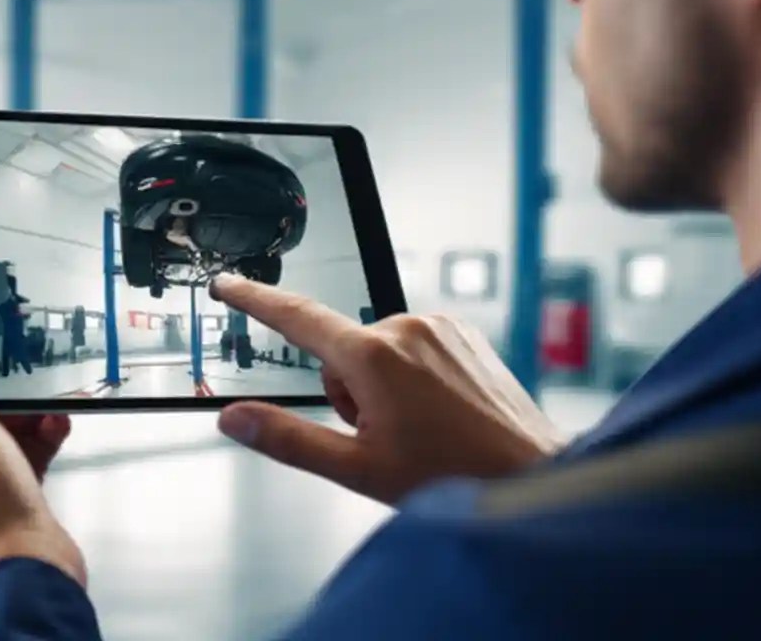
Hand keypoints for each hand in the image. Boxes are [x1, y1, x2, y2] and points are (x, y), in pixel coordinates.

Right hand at [210, 274, 567, 505]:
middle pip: (340, 350)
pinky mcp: (464, 332)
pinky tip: (439, 411)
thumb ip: (288, 439)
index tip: (229, 284)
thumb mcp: (357, 469)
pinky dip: (413, 375)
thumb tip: (235, 419)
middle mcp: (407, 328)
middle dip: (347, 390)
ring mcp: (440, 327)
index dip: (255, 299)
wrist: (531, 475)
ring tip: (418, 428)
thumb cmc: (454, 477)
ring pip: (377, 350)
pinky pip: (413, 346)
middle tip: (382, 435)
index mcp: (374, 357)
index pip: (297, 317)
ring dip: (381, 384)